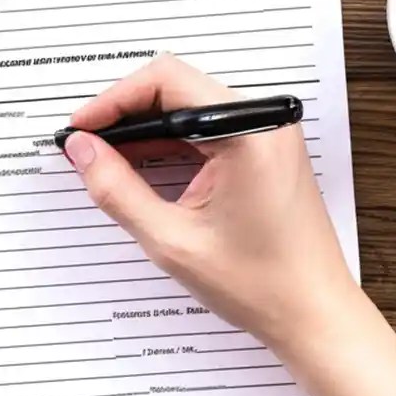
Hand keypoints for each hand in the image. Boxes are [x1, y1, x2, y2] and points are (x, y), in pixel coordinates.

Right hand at [64, 55, 352, 345]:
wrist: (313, 315)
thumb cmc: (262, 285)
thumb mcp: (171, 240)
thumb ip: (116, 189)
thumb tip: (83, 151)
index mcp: (247, 133)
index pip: (166, 81)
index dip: (113, 100)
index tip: (82, 127)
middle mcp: (264, 122)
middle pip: (177, 87)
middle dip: (125, 113)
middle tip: (87, 145)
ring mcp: (268, 135)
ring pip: (190, 107)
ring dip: (147, 127)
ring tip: (107, 159)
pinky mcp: (266, 152)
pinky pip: (209, 128)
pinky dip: (173, 142)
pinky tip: (142, 165)